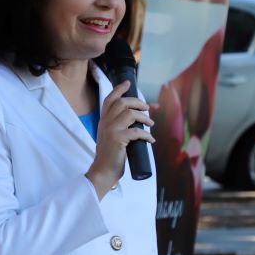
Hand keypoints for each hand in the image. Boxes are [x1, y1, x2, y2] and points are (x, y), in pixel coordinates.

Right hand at [86, 80, 153, 197]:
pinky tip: (150, 140)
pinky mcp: (118, 139)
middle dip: (137, 102)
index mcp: (103, 121)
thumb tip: (137, 121)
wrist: (103, 171)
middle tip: (147, 108)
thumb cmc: (110, 156)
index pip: (109, 100)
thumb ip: (117, 127)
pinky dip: (146, 135)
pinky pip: (136, 131)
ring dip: (144, 118)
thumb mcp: (110, 137)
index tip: (128, 83)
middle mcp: (105, 123)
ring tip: (151, 125)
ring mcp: (111, 130)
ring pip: (130, 114)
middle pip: (122, 103)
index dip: (119, 89)